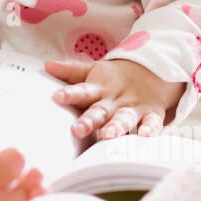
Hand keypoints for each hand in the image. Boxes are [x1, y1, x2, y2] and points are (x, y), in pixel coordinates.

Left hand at [44, 57, 185, 140]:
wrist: (153, 69)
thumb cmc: (115, 77)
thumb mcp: (93, 71)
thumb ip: (71, 71)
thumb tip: (47, 65)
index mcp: (99, 89)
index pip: (83, 91)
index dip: (70, 94)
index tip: (57, 97)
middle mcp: (115, 99)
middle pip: (101, 110)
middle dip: (90, 120)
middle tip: (77, 130)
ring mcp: (133, 107)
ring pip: (124, 118)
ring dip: (117, 126)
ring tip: (108, 135)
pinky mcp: (151, 113)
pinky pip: (153, 121)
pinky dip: (151, 128)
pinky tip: (146, 135)